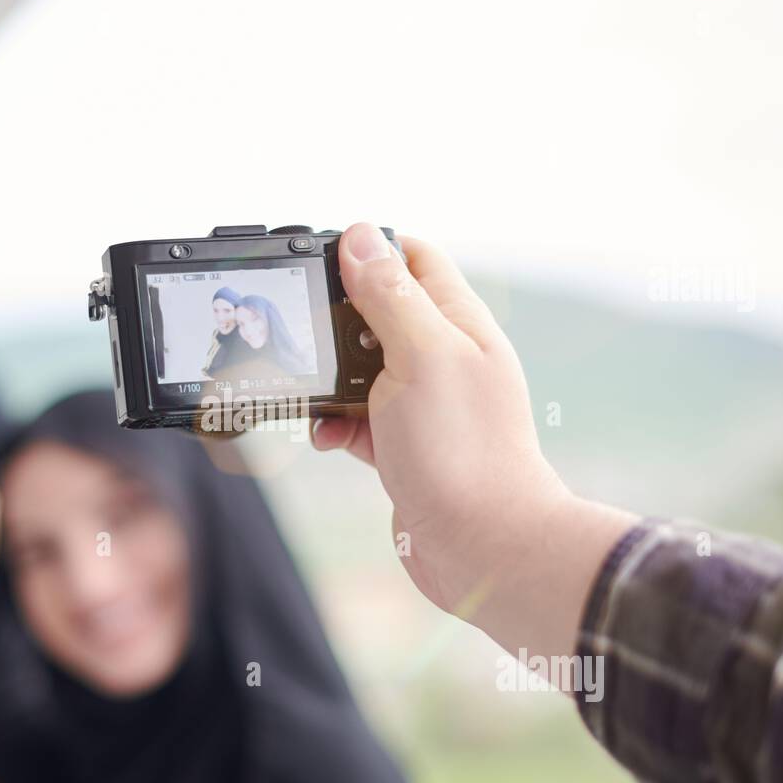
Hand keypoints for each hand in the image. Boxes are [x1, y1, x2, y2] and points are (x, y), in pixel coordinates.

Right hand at [313, 223, 635, 657]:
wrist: (483, 547)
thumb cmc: (461, 451)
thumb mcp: (421, 356)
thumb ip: (391, 296)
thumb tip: (360, 235)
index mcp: (458, 323)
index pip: (413, 259)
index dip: (367, 250)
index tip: (321, 261)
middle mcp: (445, 357)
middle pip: (378, 313)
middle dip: (335, 320)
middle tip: (299, 333)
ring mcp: (425, 404)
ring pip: (362, 370)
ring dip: (329, 380)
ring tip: (313, 396)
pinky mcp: (405, 446)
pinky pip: (359, 420)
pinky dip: (337, 425)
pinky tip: (330, 440)